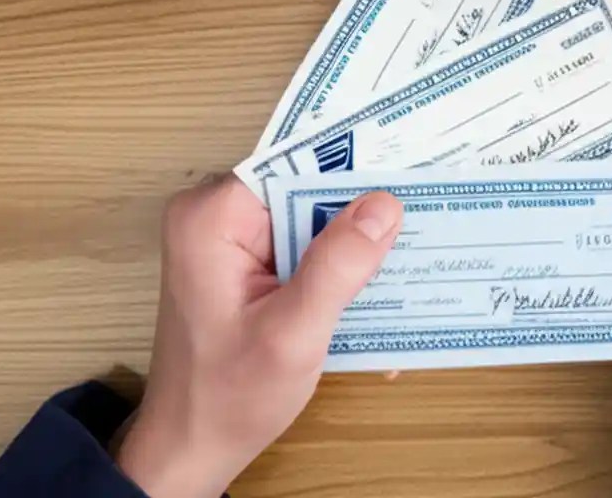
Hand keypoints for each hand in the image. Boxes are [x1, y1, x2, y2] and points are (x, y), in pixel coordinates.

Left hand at [115, 175, 401, 496]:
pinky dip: (337, 265)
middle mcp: (214, 215)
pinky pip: (304, 241)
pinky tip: (370, 289)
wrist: (192, 446)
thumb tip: (385, 205)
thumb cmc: (229, 398)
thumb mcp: (293, 333)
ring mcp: (229, 237)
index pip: (295, 165)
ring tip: (403, 262)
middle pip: (306, 186)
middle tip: (419, 229)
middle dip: (359, 212)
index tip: (410, 180)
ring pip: (311, 214)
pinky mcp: (245, 260)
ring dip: (354, 242)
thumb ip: (338, 266)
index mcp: (211, 218)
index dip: (353, 173)